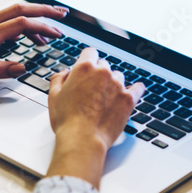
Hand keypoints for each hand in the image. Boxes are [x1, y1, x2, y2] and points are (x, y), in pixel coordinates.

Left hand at [0, 3, 68, 84]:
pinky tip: (16, 34)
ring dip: (30, 16)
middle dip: (43, 9)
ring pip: (8, 12)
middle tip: (62, 13)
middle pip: (19, 8)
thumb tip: (22, 67)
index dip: (43, 26)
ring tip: (43, 31)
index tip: (57, 33)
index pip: (21, 24)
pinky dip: (13, 22)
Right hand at [45, 48, 146, 187]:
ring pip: (118, 76)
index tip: (87, 67)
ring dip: (113, 83)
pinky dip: (135, 89)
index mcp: (84, 68)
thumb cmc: (67, 120)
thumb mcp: (53, 96)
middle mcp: (103, 72)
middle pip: (104, 65)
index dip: (87, 60)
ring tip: (105, 99)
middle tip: (92, 89)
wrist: (83, 140)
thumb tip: (65, 73)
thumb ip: (59, 78)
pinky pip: (137, 88)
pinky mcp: (129, 99)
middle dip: (98, 74)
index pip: (90, 53)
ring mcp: (118, 85)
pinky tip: (134, 90)